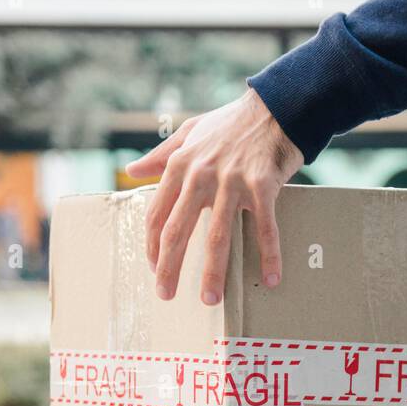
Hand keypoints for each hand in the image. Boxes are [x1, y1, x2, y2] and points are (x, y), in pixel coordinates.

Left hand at [125, 88, 303, 303]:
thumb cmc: (231, 123)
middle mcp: (202, 175)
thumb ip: (160, 156)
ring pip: (218, 235)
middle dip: (170, 267)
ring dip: (214, 271)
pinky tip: (270, 278)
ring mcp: (232, 181)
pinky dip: (268, 254)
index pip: (158, 213)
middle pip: (179, 230)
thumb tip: (131, 171)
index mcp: (181, 165)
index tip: (154, 269)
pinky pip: (264, 227)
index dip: (153, 245)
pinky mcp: (262, 185)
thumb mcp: (189, 132)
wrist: (275, 107)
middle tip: (166, 295)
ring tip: (210, 298)